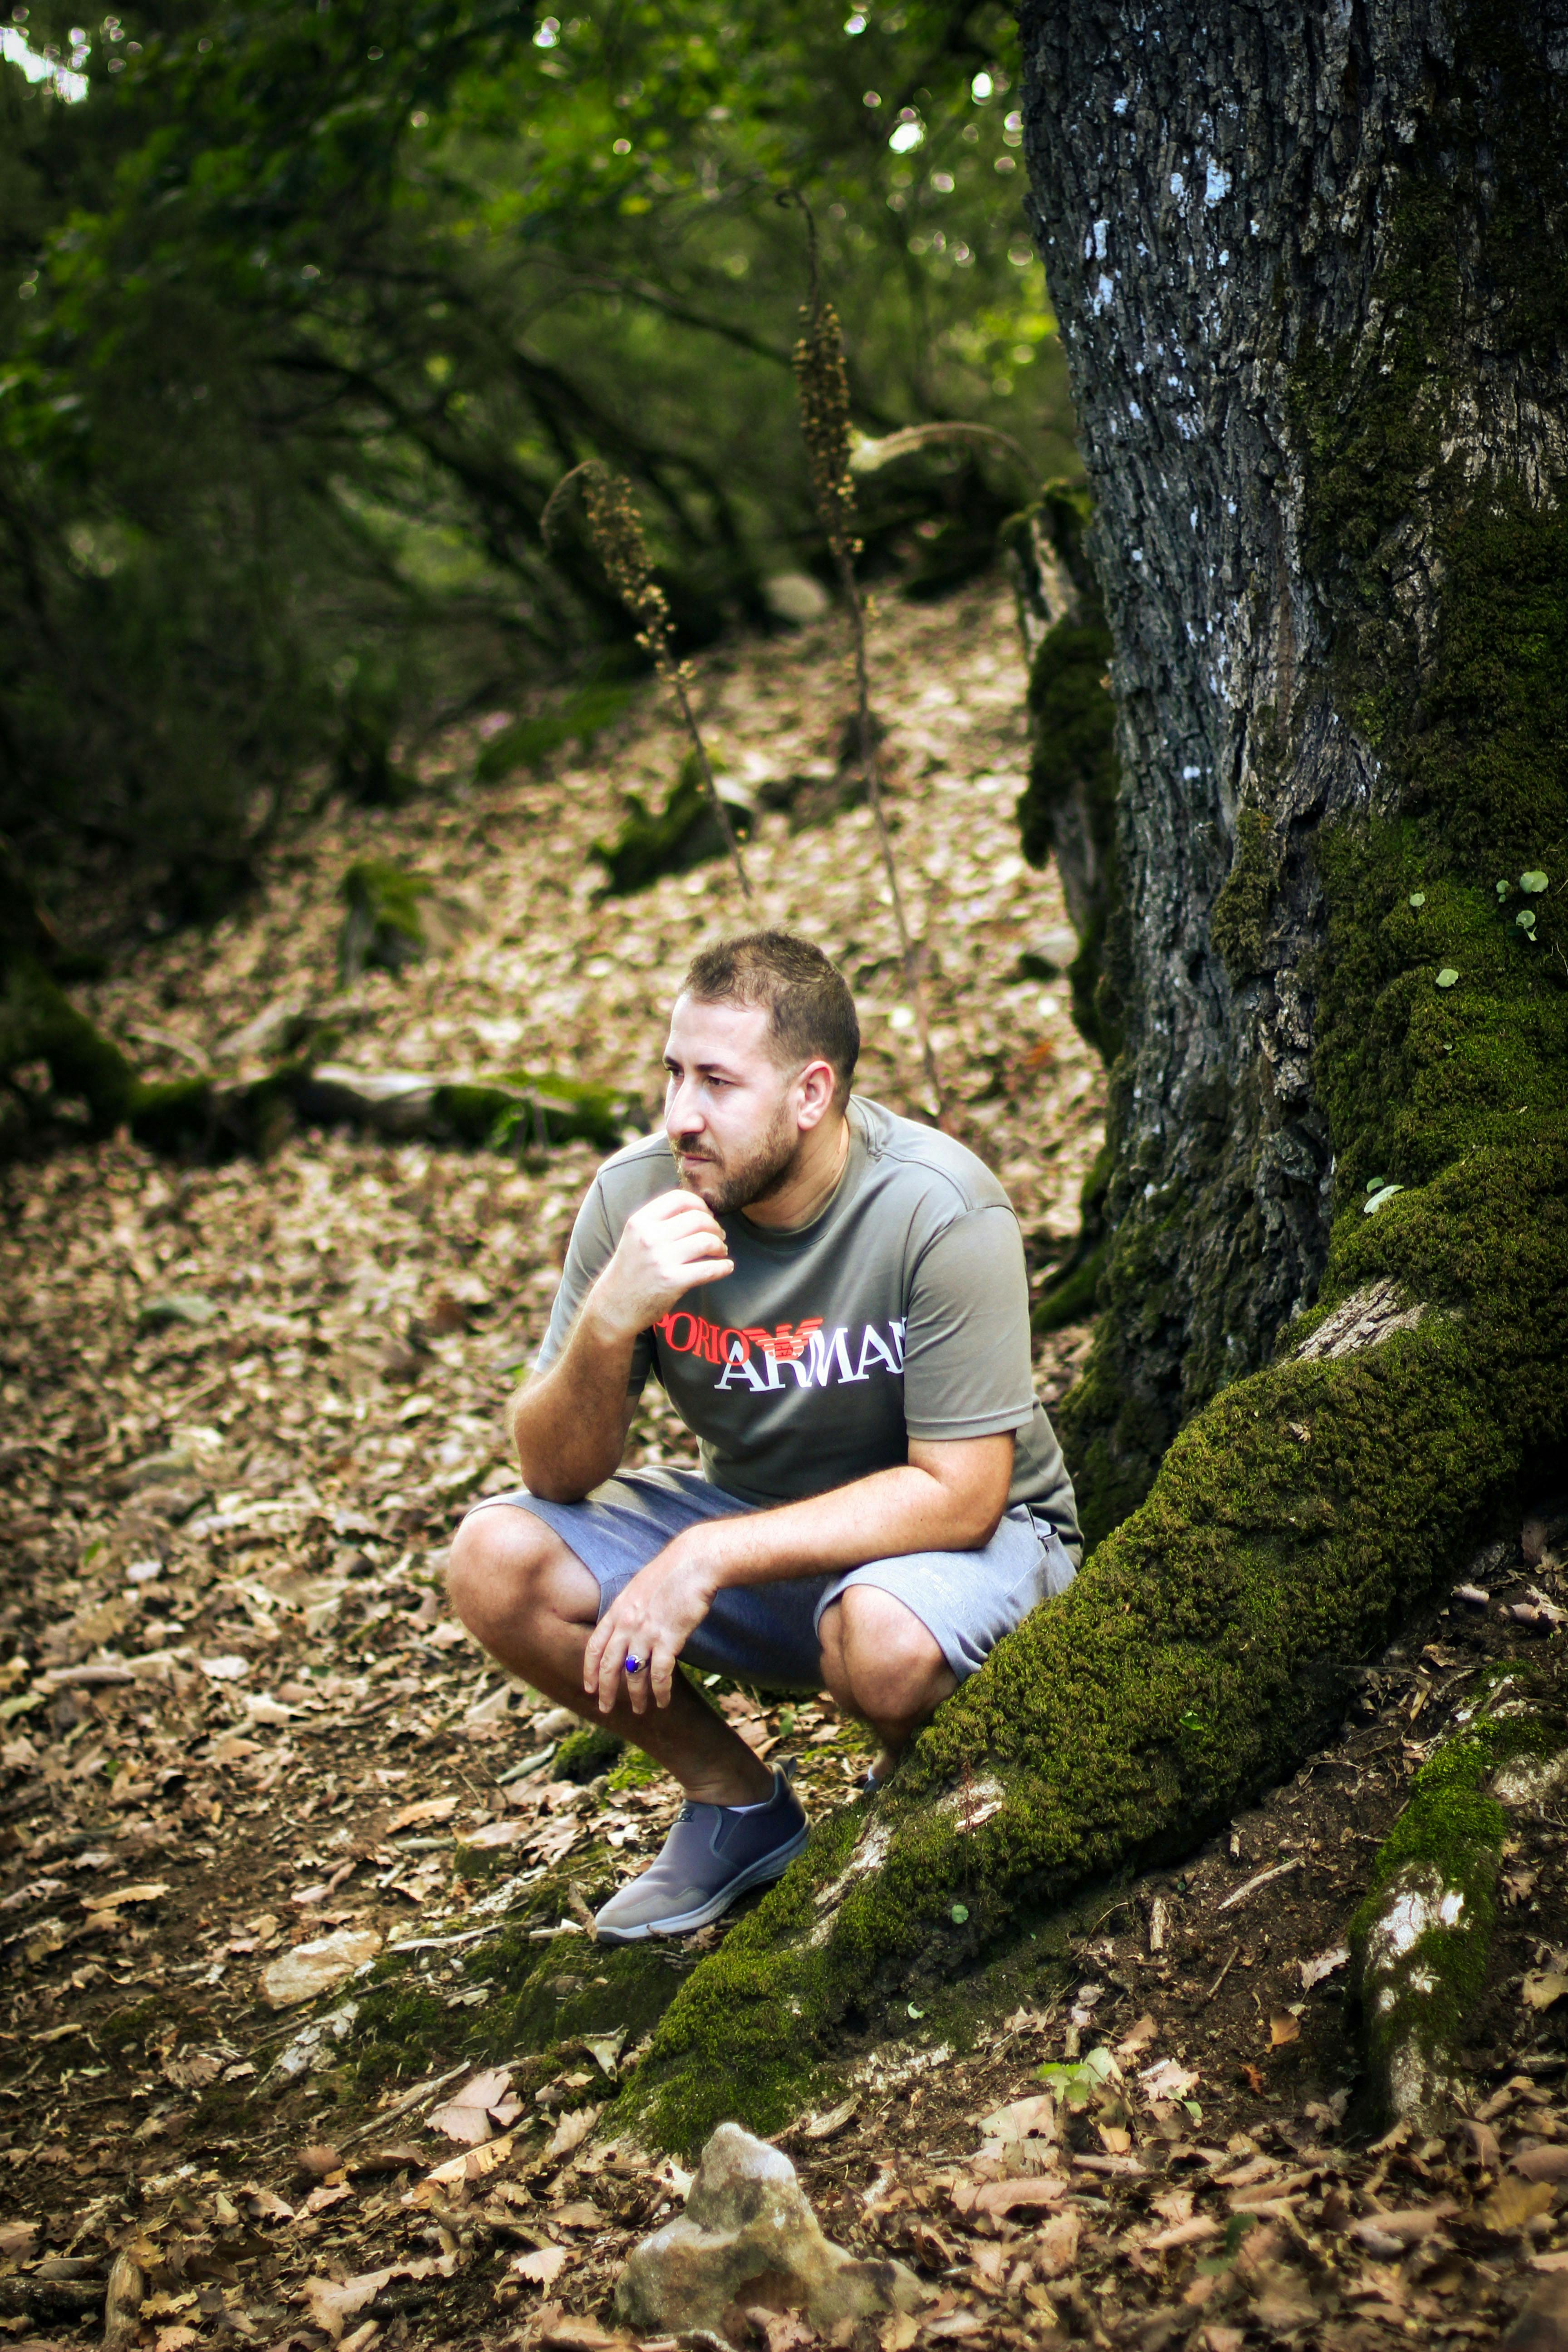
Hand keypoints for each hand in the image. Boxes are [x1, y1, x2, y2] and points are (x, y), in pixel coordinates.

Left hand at [583, 1534, 718, 1714]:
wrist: (695, 1562)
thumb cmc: (672, 1572)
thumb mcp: (640, 1586)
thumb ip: (630, 1608)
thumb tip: (627, 1625)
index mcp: (618, 1610)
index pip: (594, 1646)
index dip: (590, 1670)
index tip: (589, 1687)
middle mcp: (627, 1624)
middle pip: (609, 1665)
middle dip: (605, 1691)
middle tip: (605, 1709)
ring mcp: (646, 1632)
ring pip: (633, 1674)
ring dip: (635, 1696)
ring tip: (639, 1709)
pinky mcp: (669, 1639)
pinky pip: (660, 1674)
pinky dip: (660, 1692)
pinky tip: (663, 1702)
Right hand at [592, 1188, 731, 1337]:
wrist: (614, 1305)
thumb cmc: (630, 1270)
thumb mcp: (635, 1236)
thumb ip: (659, 1221)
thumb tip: (697, 1209)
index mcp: (640, 1221)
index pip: (679, 1198)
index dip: (700, 1204)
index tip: (706, 1215)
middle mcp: (650, 1237)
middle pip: (698, 1218)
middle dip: (714, 1226)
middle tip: (718, 1236)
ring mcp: (661, 1260)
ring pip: (707, 1241)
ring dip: (720, 1245)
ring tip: (720, 1251)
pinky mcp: (672, 1281)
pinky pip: (709, 1269)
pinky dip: (723, 1267)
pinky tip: (726, 1267)